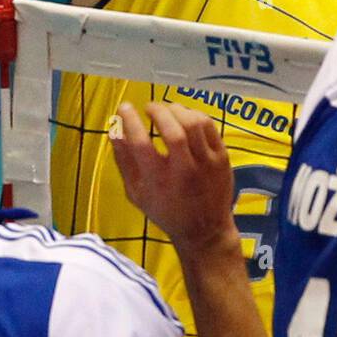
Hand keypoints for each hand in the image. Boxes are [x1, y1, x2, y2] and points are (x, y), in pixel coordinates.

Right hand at [112, 101, 237, 252]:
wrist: (204, 229)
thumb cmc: (165, 210)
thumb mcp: (136, 192)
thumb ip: (124, 160)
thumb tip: (114, 128)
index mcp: (159, 181)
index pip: (141, 144)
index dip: (130, 121)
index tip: (125, 107)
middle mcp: (184, 171)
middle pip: (173, 131)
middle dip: (158, 111)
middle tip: (149, 106)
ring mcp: (207, 163)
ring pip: (194, 124)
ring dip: (177, 110)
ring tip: (166, 110)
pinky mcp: (222, 157)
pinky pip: (209, 125)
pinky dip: (194, 114)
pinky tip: (184, 116)